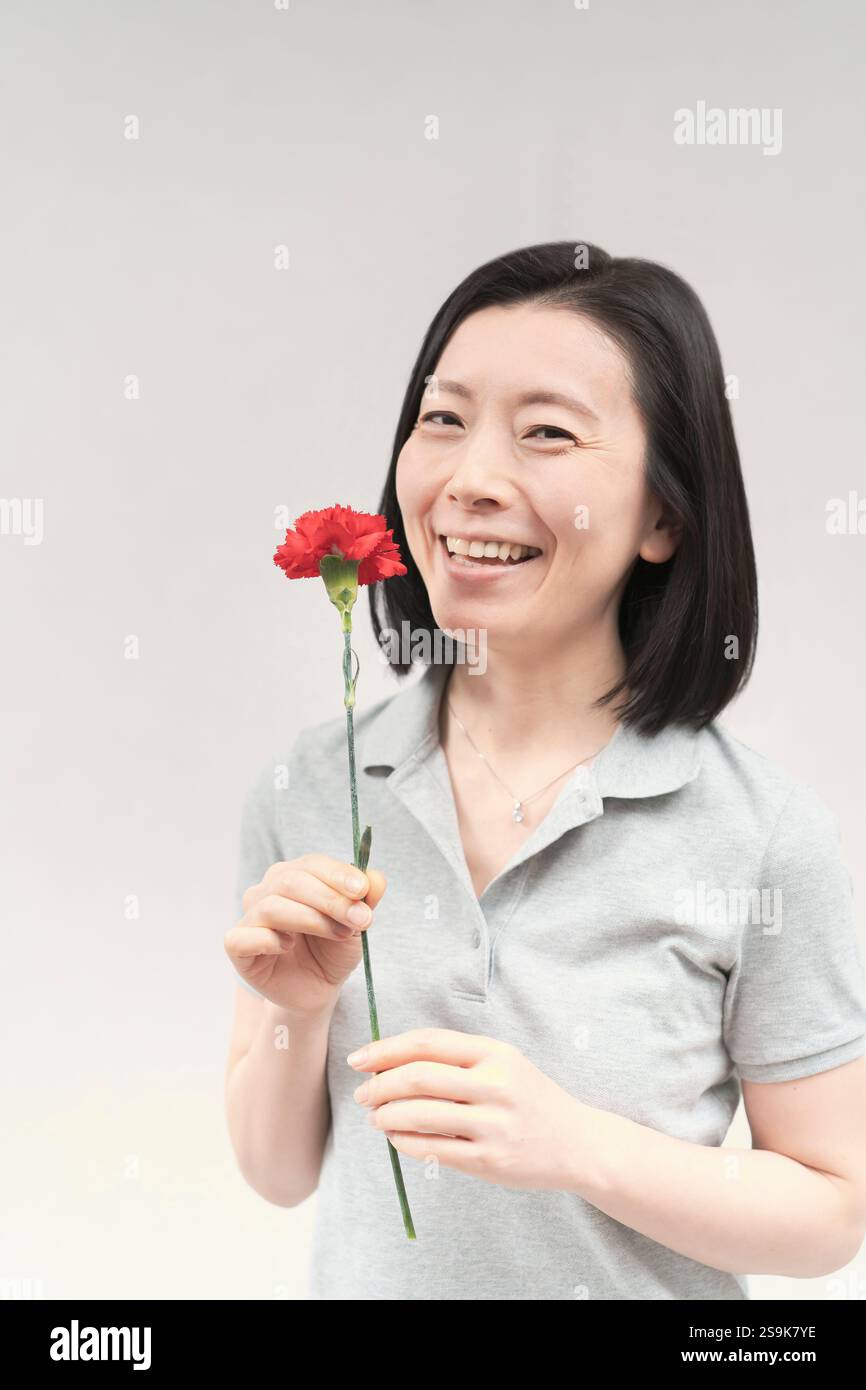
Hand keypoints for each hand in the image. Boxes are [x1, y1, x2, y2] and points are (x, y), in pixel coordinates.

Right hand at [224, 853, 386, 1017]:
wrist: (316, 990)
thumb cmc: (332, 951)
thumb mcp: (356, 925)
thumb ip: (366, 900)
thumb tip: (375, 878)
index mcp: (294, 875)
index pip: (312, 864)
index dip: (337, 875)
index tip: (362, 890)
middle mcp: (267, 890)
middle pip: (292, 881)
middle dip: (330, 899)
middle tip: (359, 920)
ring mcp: (249, 917)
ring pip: (272, 906)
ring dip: (311, 920)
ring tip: (339, 935)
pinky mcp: (236, 946)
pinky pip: (243, 936)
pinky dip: (269, 940)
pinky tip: (288, 947)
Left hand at [348, 1028, 586, 1190]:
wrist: (577, 1143)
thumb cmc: (529, 1097)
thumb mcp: (504, 1062)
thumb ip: (457, 1058)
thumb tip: (391, 1059)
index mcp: (495, 1053)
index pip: (427, 1043)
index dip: (385, 1049)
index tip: (359, 1058)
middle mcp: (494, 1084)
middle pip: (417, 1077)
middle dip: (379, 1085)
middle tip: (362, 1094)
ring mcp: (492, 1124)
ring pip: (419, 1114)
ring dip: (385, 1115)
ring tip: (375, 1117)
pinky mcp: (488, 1160)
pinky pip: (432, 1148)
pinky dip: (403, 1142)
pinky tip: (396, 1137)